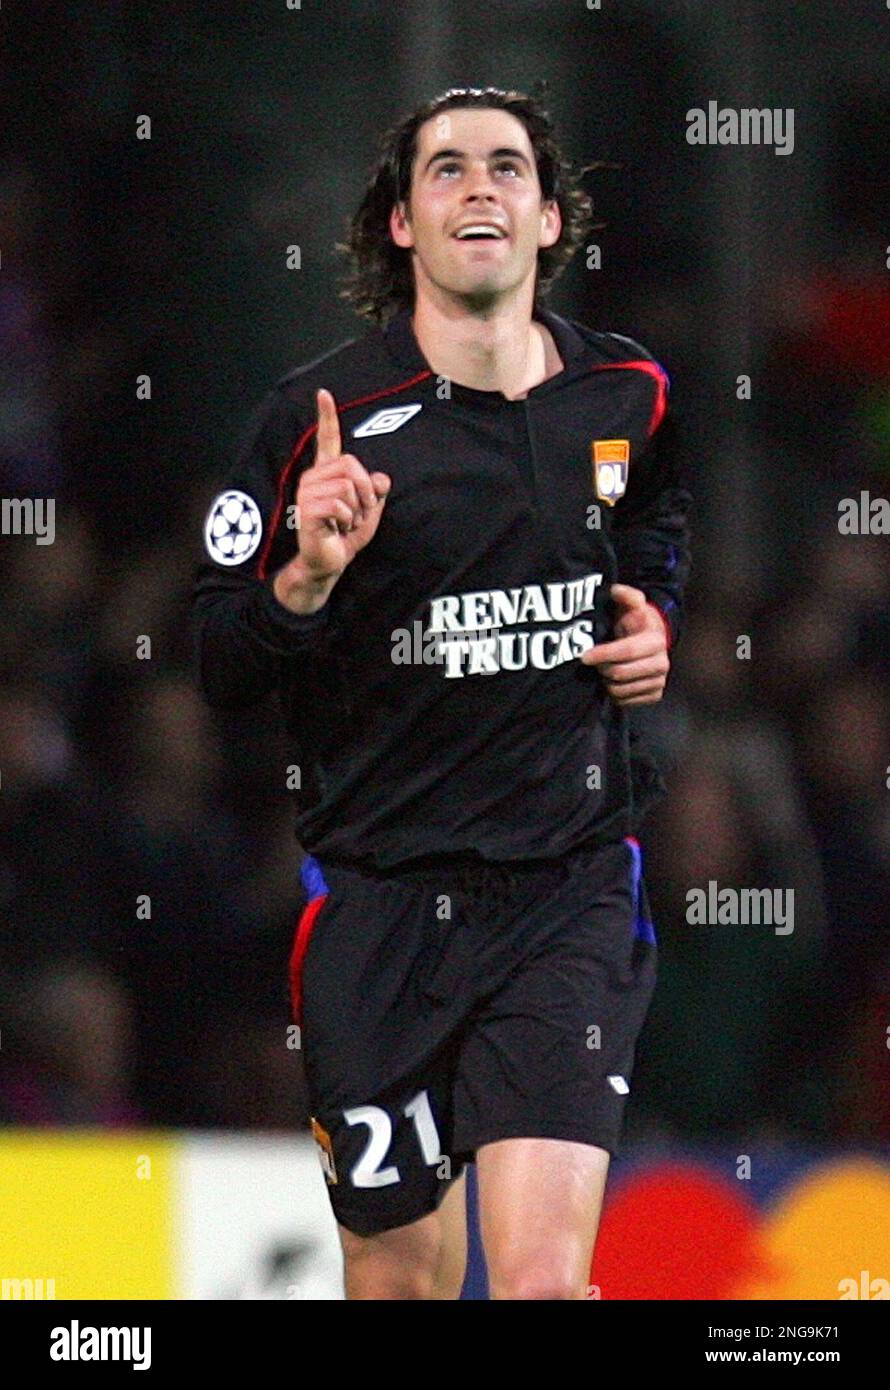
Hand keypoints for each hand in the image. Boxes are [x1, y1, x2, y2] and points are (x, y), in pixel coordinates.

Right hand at [273, 388, 390, 611]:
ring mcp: (307, 493)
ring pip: (348, 486)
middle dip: (366, 491)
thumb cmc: (345, 535)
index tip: (324, 393)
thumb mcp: (369, 511)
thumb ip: (376, 492)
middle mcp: (313, 478)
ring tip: (345, 523)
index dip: (326, 416)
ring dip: (356, 510)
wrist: (328, 562)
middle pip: (351, 464)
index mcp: (326, 473)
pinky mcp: (306, 510)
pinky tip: (337, 529)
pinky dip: (347, 519)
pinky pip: (340, 504)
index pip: (327, 440)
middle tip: (359, 512)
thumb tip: (381, 478)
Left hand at [580, 583, 670, 705]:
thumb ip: (625, 595)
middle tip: (593, 662)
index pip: (626, 651)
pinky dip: (614, 693)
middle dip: (601, 668)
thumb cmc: (635, 622)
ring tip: (603, 669)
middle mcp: (662, 663)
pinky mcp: (654, 695)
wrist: (652, 641)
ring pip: (620, 689)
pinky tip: (612, 680)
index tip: (584, 656)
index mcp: (655, 641)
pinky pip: (626, 701)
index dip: (603, 654)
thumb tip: (616, 590)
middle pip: (620, 673)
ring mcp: (659, 681)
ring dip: (606, 681)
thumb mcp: (630, 605)